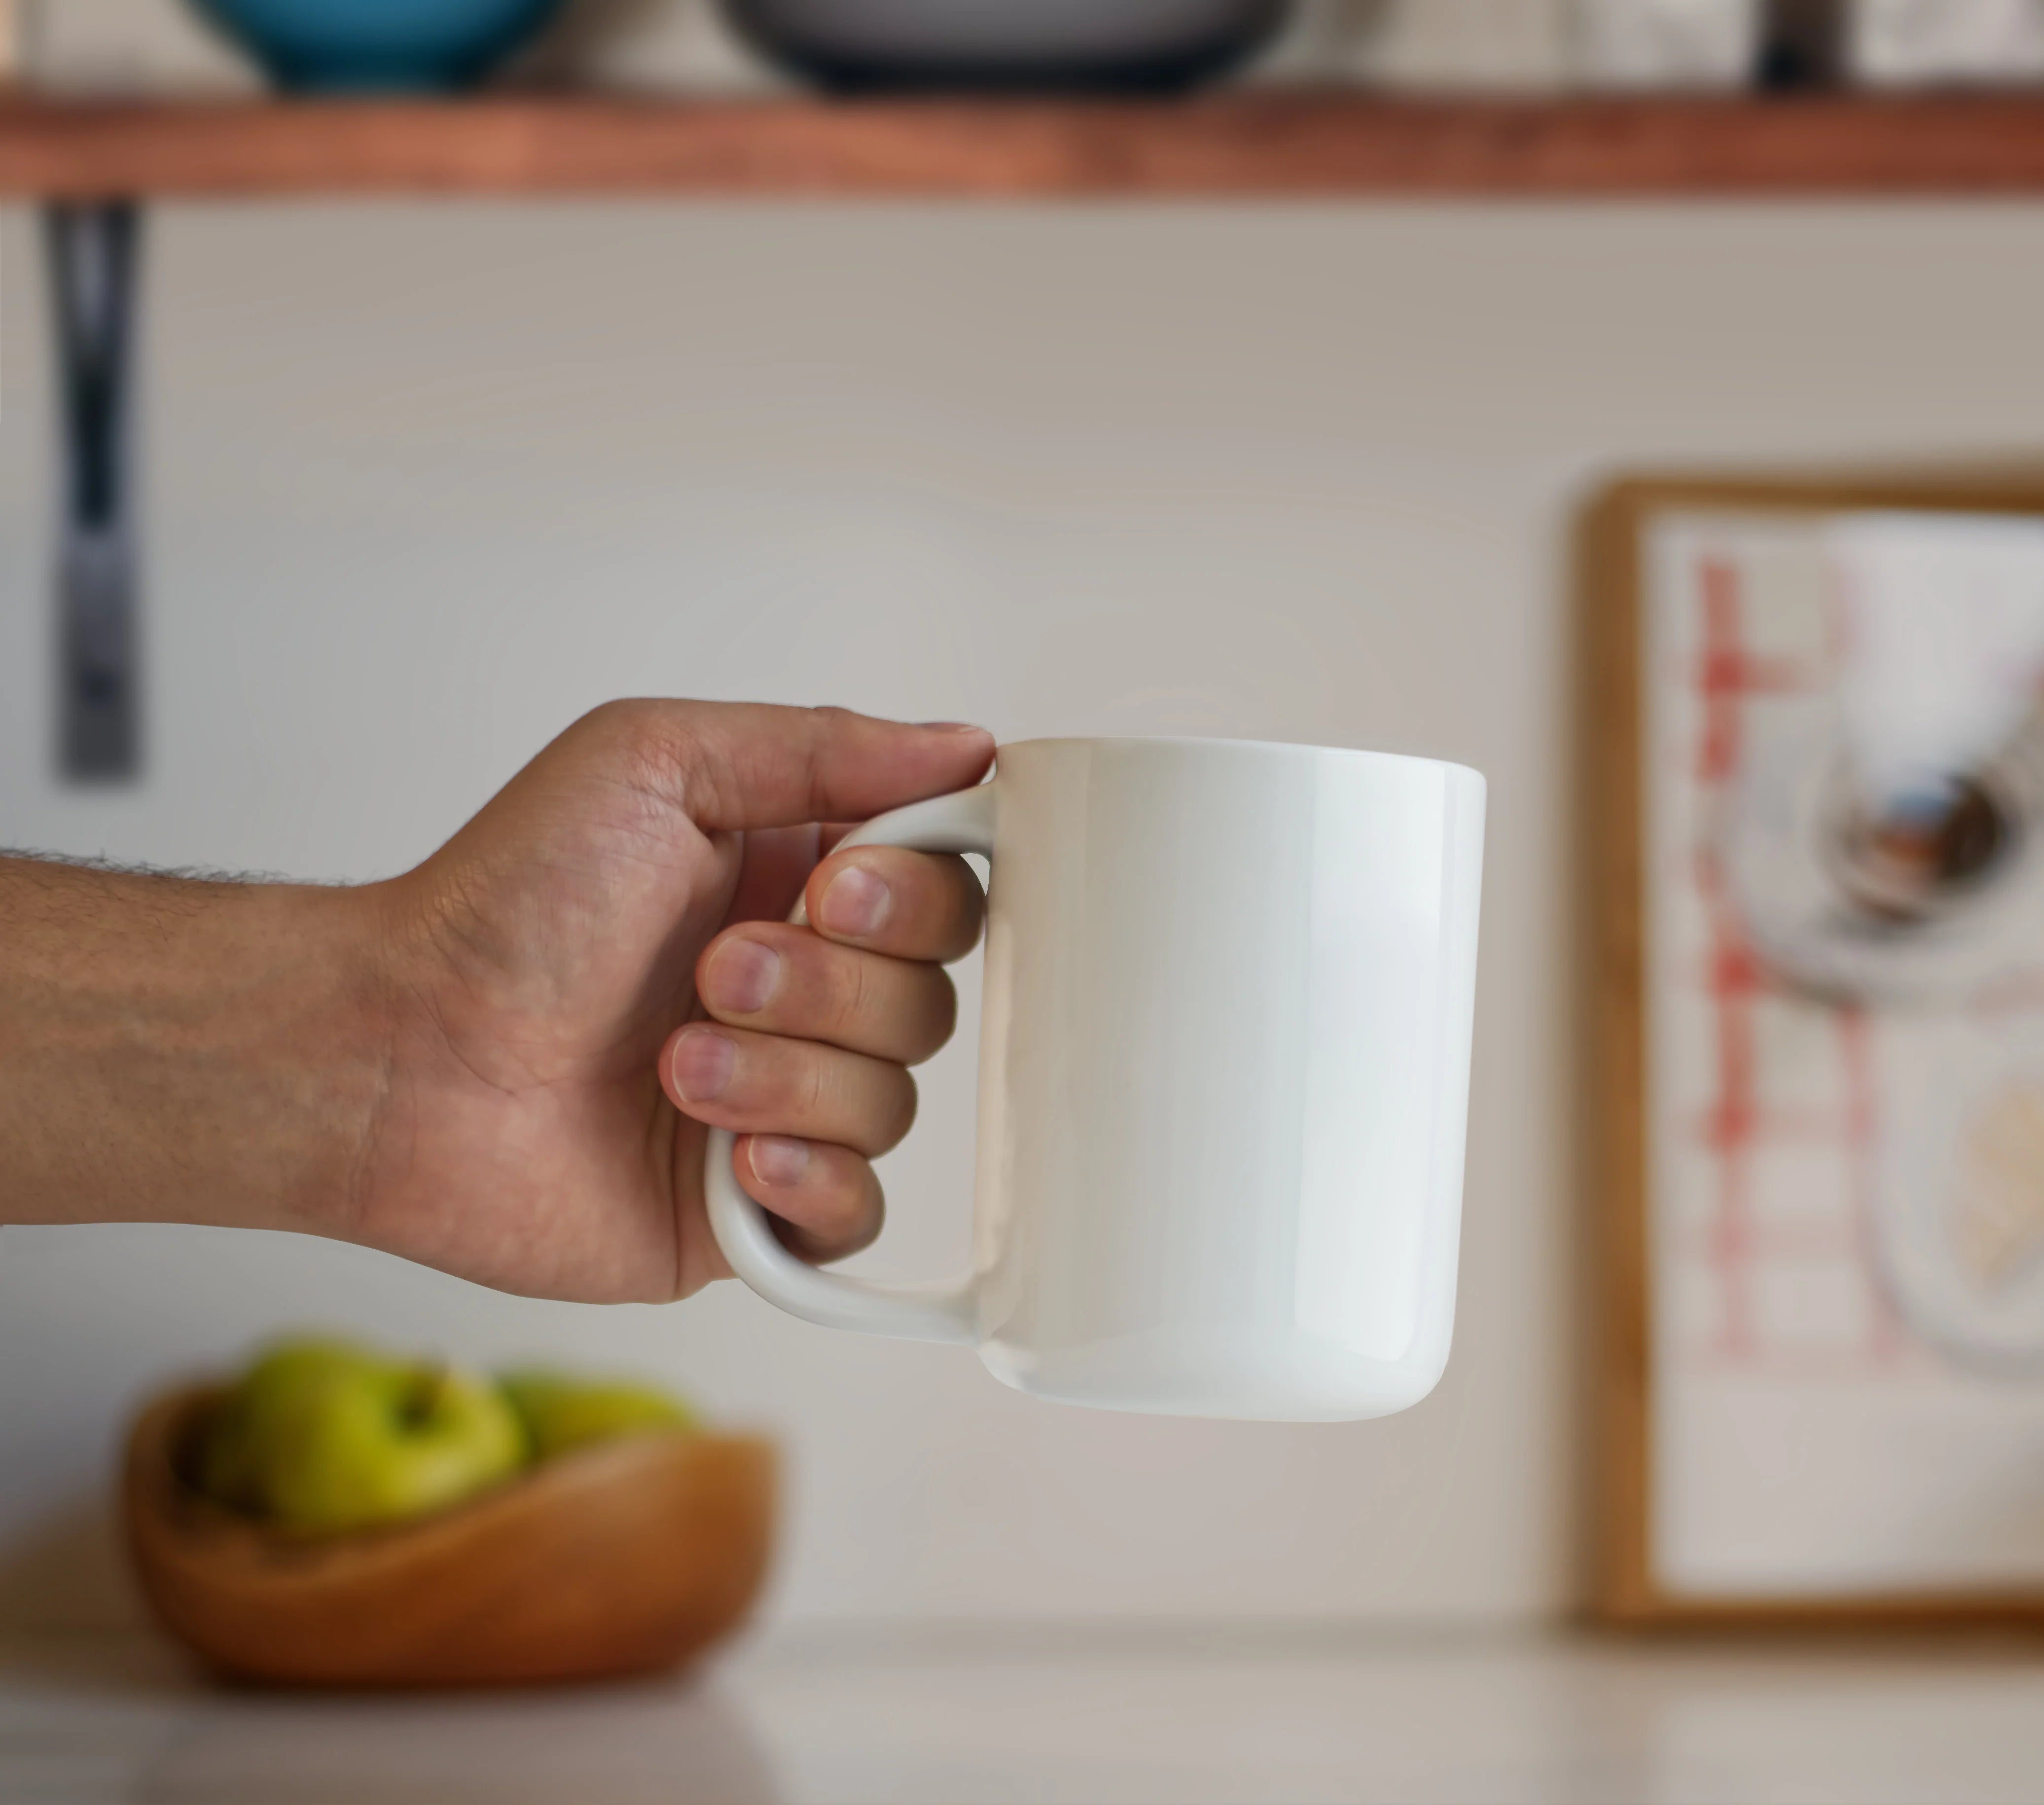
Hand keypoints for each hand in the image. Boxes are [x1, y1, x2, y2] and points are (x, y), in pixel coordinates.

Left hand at [355, 701, 991, 1302]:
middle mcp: (803, 996)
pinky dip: (813, 1182)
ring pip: (892, 1104)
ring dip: (784, 1078)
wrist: (402, 1055)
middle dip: (826, 990)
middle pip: (930, 1002)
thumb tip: (971, 747)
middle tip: (712, 971)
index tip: (831, 892)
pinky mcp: (751, 1207)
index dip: (915, 900)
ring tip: (671, 1062)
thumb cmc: (507, 901)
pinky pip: (857, 1212)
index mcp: (797, 885)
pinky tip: (732, 1158)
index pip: (945, 893)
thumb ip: (822, 748)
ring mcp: (782, 1103)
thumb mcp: (658, 762)